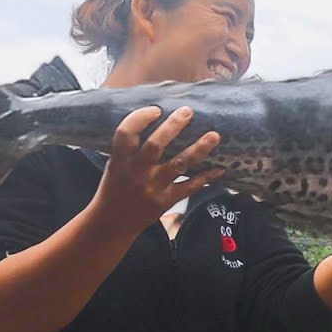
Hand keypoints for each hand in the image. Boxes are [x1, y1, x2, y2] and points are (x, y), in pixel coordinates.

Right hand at [90, 106, 222, 239]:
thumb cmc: (115, 187)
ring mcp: (153, 187)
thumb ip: (130, 148)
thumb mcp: (115, 164)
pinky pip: (190, 187)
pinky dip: (205, 177)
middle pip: (155, 146)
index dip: (140, 118)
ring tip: (215, 135)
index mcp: (120, 159)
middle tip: (188, 111)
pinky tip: (219, 168)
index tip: (156, 109)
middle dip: (172, 127)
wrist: (112, 222)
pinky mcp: (166, 201)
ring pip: (178, 164)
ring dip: (198, 149)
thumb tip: (155, 120)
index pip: (126, 133)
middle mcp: (137, 172)